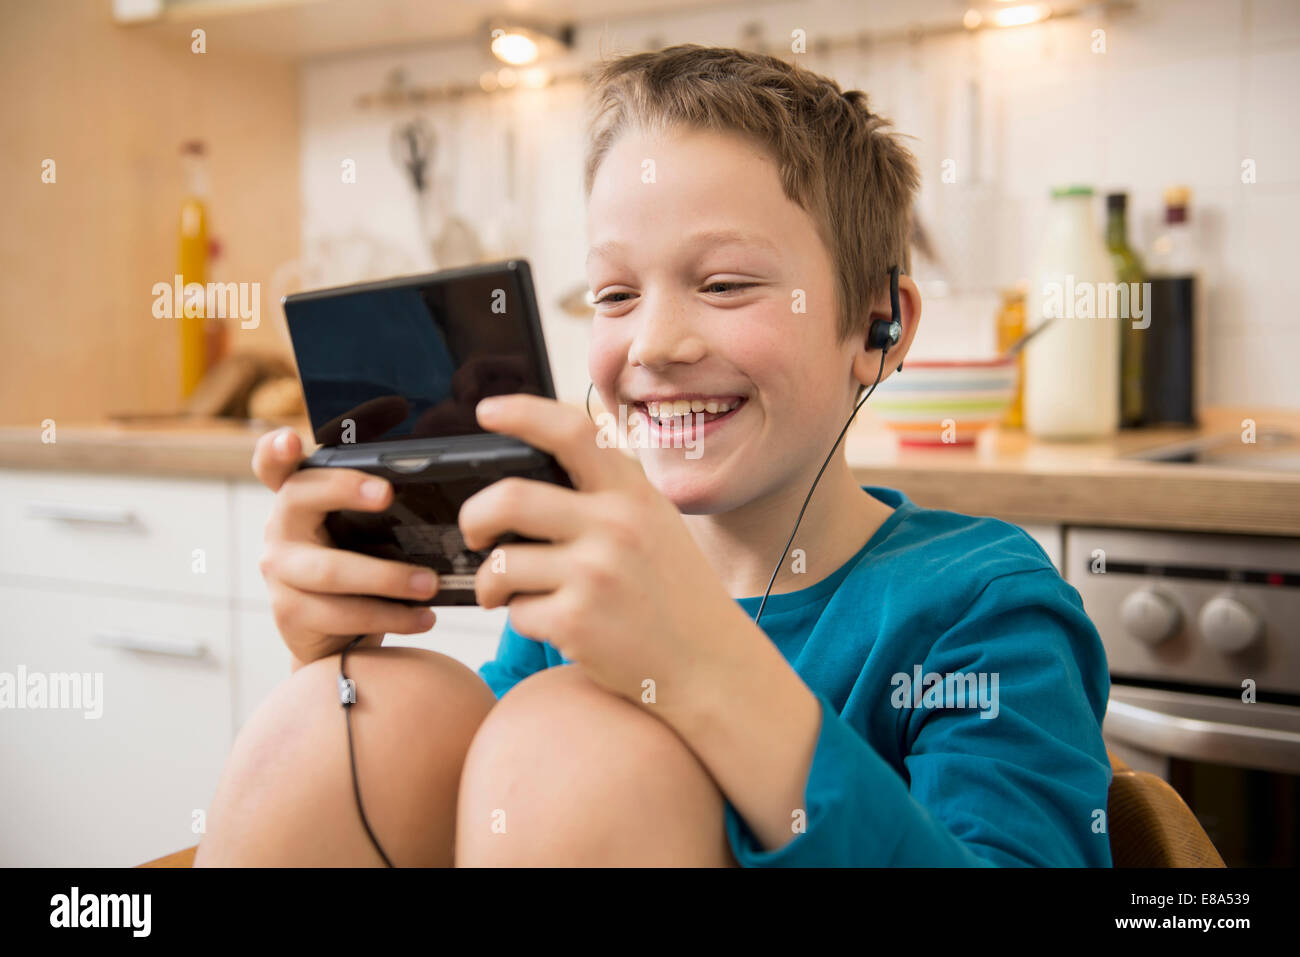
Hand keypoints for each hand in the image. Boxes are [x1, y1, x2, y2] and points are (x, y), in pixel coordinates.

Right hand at [250, 427, 442, 666]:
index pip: (275, 465)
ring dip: (388, 576)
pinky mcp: (291, 613)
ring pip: (331, 569)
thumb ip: (378, 509)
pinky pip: (343, 613)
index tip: (291, 438)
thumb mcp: (365, 534)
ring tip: (430, 584)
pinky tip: (422, 617)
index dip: (275, 449)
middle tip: (387, 493)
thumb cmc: (360, 572)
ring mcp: (280, 572)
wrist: (338, 640)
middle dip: (345, 489)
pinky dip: (391, 616)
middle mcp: (280, 529)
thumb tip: (442, 490)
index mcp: (299, 500)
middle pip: (301, 497)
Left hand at [459, 394, 752, 705]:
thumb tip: (525, 480)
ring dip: (492, 584)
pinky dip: (525, 620)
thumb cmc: (673, 594)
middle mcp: (616, 525)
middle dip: (475, 519)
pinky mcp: (578, 622)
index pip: (570, 431)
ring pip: (502, 564)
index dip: (521, 413)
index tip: (486, 412)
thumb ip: (605, 496)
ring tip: (509, 594)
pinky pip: (517, 612)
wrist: (712, 664)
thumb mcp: (654, 524)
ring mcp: (596, 574)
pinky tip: (555, 625)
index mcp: (633, 492)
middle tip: (476, 536)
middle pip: (508, 498)